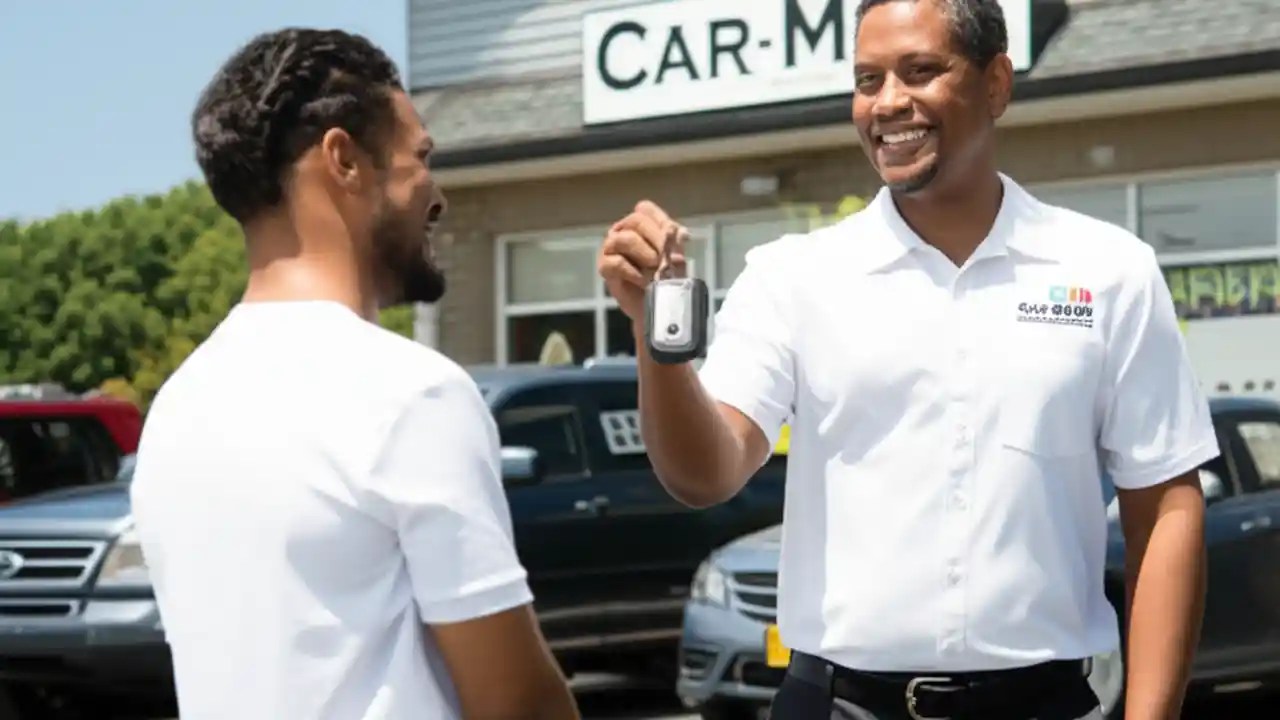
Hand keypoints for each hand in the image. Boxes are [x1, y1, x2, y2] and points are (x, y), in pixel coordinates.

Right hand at [597, 200, 688, 325]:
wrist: (657, 307)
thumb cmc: (666, 280)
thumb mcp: (676, 259)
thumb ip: (676, 244)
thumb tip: (681, 233)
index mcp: (641, 225)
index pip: (645, 209)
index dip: (661, 220)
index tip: (678, 236)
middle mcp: (623, 232)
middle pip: (635, 221)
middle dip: (656, 238)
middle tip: (667, 256)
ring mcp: (611, 248)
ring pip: (623, 239)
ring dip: (643, 253)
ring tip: (656, 268)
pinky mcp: (605, 267)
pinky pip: (615, 262)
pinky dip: (632, 271)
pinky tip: (644, 281)